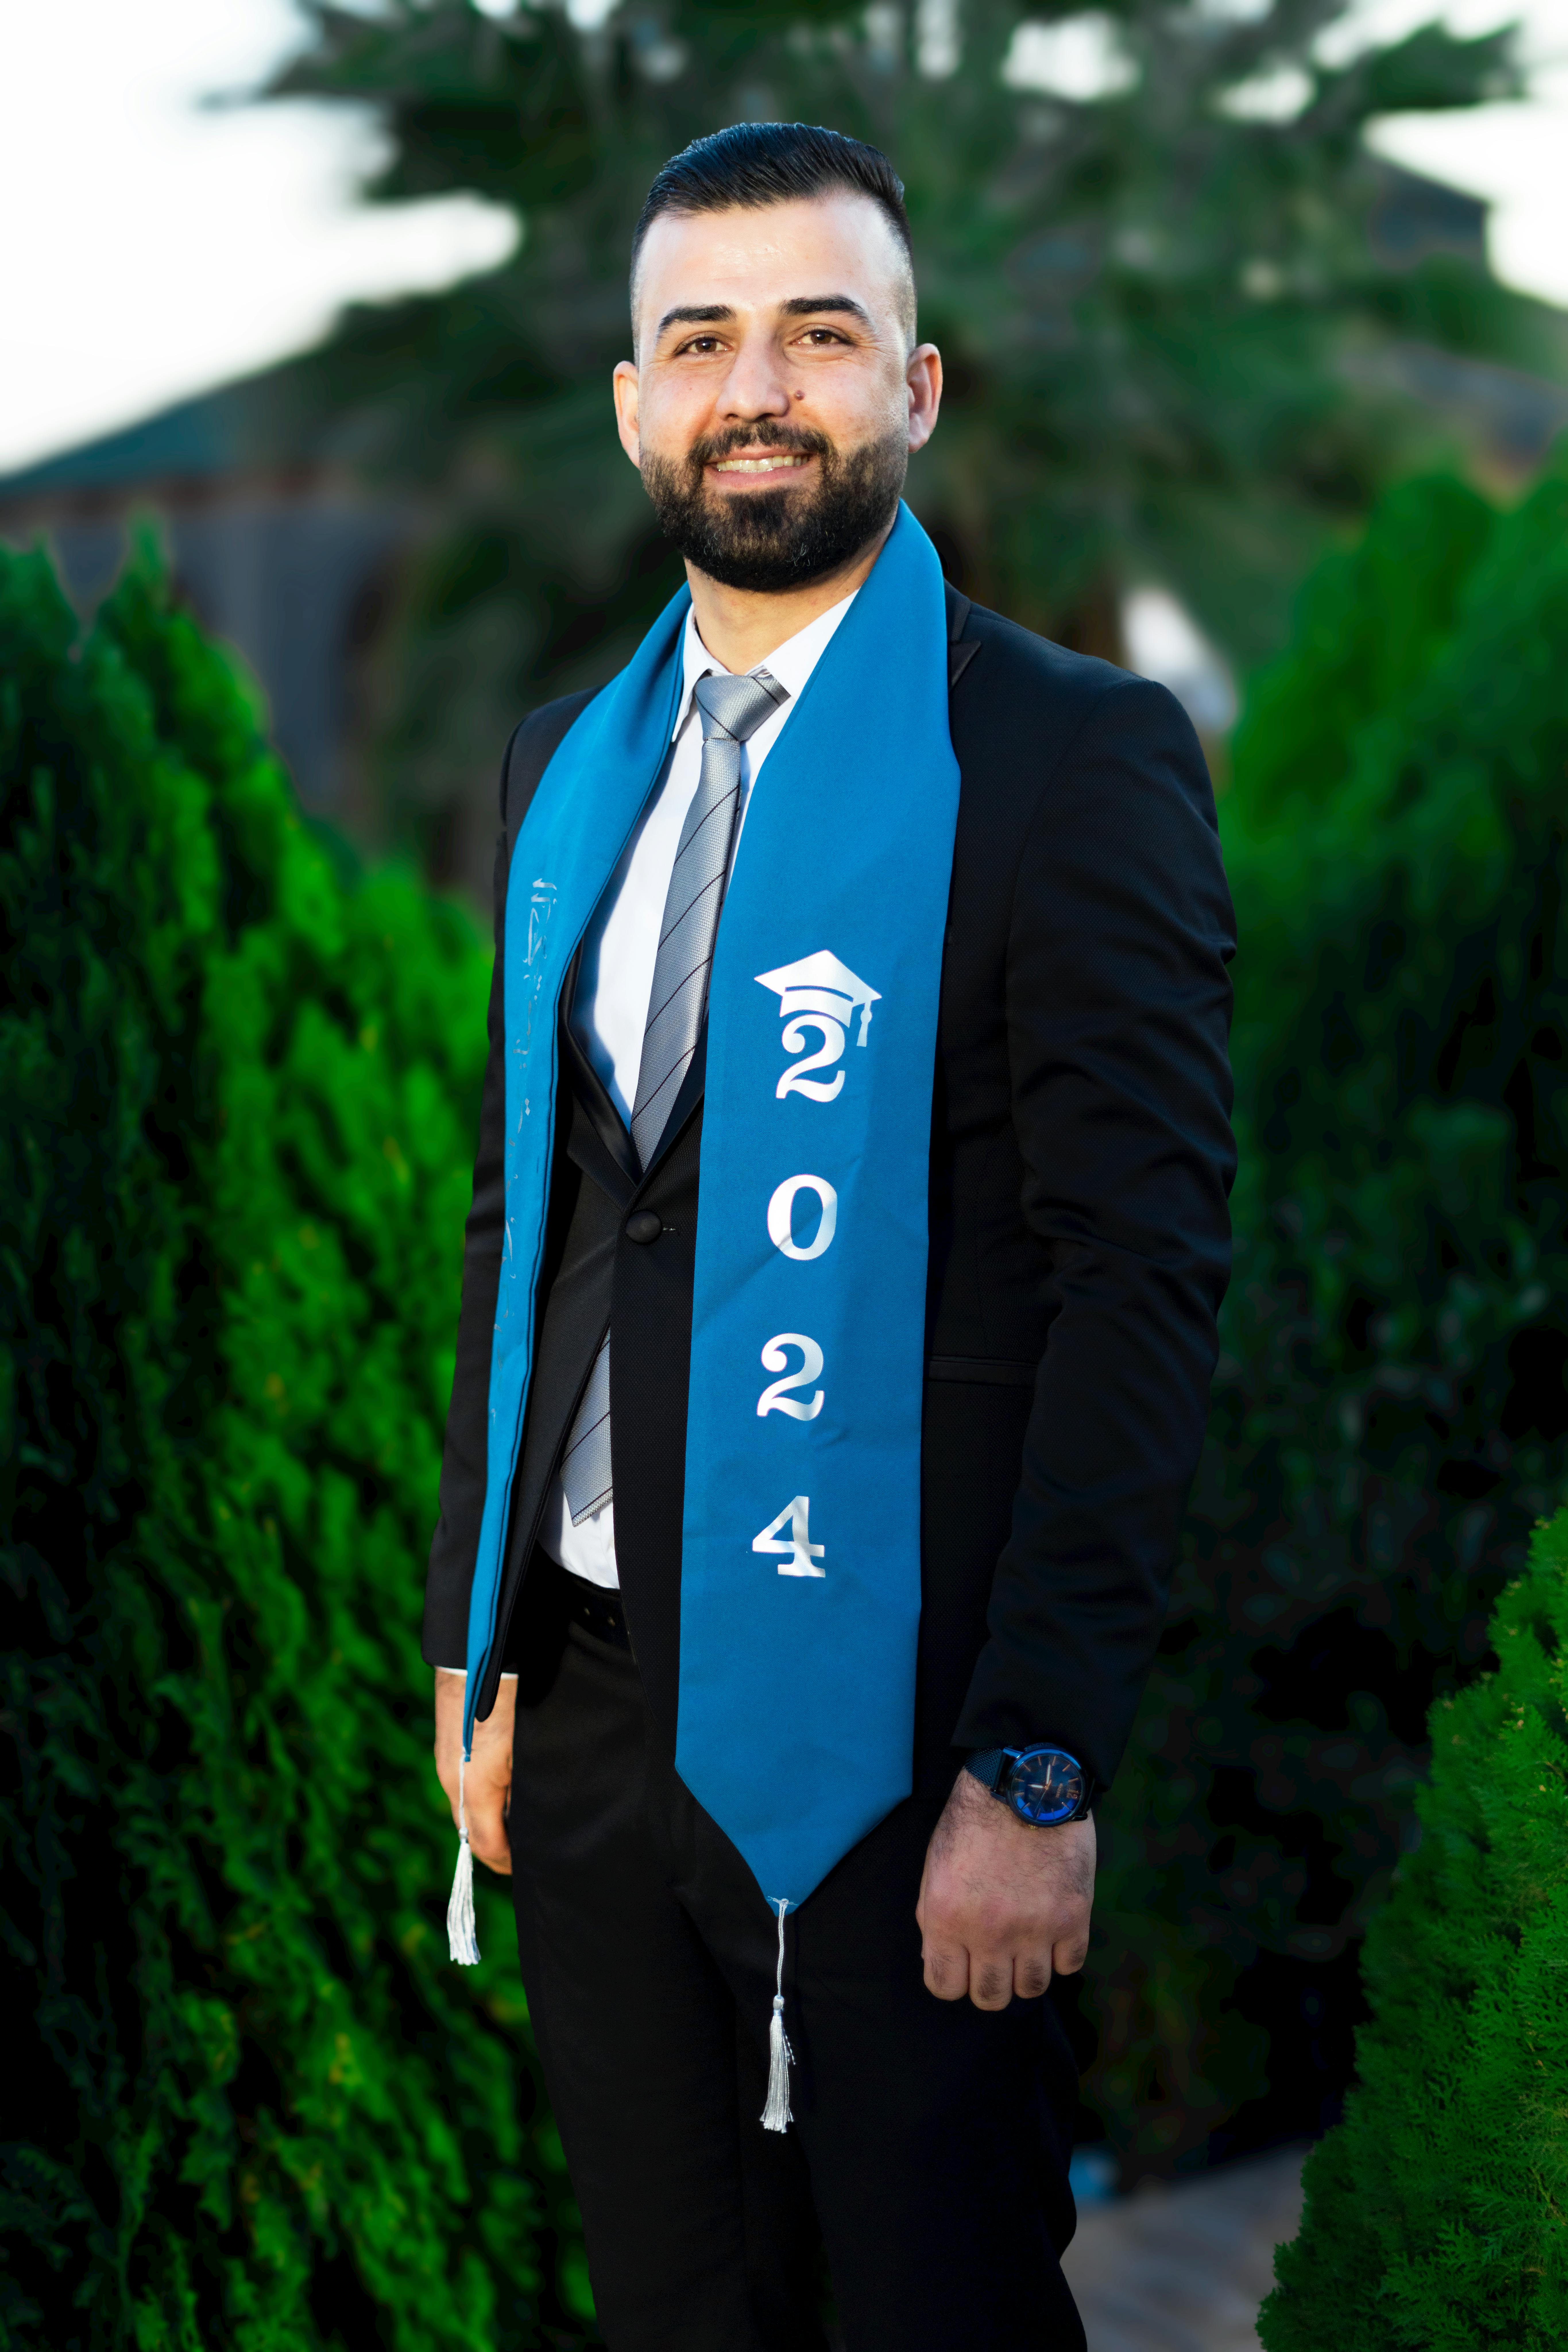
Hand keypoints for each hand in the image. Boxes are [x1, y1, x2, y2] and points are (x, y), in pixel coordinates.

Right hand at [434, 1668, 515, 1875]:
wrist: (479, 1651)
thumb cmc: (513, 1699)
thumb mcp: (527, 1753)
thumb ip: (523, 1794)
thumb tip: (532, 1823)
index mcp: (473, 1789)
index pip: (486, 1846)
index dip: (509, 1862)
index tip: (530, 1865)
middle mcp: (452, 1781)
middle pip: (472, 1831)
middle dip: (500, 1844)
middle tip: (531, 1847)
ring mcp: (446, 1763)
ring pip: (468, 1808)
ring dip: (492, 1818)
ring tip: (524, 1816)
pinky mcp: (448, 1747)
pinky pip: (463, 1785)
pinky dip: (483, 1795)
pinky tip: (508, 1784)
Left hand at [916, 1766, 1095, 2007]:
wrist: (1025, 1783)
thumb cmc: (974, 1822)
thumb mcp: (936, 1869)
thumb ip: (934, 1921)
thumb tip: (938, 1963)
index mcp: (947, 1919)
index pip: (944, 1987)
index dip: (953, 1979)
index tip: (963, 1964)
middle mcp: (989, 1932)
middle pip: (990, 1997)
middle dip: (990, 1982)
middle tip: (997, 1957)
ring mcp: (1034, 1928)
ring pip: (1032, 1988)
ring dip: (1027, 1971)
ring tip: (1026, 1943)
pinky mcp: (1073, 1916)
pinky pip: (1069, 1964)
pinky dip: (1061, 1954)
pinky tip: (1053, 1929)